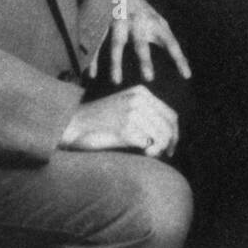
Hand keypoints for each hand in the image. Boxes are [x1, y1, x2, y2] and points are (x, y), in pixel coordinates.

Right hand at [60, 85, 179, 158]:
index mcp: (141, 92)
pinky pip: (148, 144)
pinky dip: (149, 152)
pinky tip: (142, 153)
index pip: (170, 114)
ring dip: (159, 149)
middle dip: (170, 143)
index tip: (171, 146)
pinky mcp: (125, 128)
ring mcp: (132, 113)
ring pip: (162, 136)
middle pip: (169, 126)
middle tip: (164, 154)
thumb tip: (169, 134)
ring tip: (149, 154)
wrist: (72, 124)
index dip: (174, 133)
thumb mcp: (125, 106)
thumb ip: (146, 112)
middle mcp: (139, 100)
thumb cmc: (99, 121)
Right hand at [100, 0, 190, 85]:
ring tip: (116, 81)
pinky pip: (98, 43)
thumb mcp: (157, 22)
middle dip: (145, 59)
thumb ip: (166, 41)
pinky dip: (94, 58)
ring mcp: (120, 21)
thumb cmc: (144, 12)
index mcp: (156, 23)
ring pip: (117, 43)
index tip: (186, 75)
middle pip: (141, 42)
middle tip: (149, 78)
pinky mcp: (104, 22)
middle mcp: (139, 22)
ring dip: (117, 62)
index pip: (171, 42)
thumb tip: (185, 66)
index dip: (179, 59)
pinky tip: (91, 74)